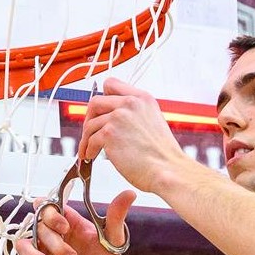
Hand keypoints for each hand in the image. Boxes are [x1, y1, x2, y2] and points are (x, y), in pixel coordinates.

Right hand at [16, 191, 137, 254]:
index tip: (65, 227)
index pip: (48, 206)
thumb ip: (116, 216)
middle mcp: (51, 234)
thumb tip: (129, 193)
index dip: (52, 214)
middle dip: (54, 242)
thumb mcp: (113, 240)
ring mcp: (40, 252)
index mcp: (67, 221)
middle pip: (37, 226)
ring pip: (23, 245)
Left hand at [80, 78, 190, 194]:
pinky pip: (91, 140)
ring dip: (87, 138)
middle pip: (95, 102)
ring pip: (91, 124)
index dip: (102, 97)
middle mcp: (130, 103)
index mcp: (142, 98)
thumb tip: (111, 117)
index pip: (112, 84)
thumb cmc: (162, 154)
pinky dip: (88, 149)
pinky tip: (91, 155)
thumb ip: (133, 113)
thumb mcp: (152, 121)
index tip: (98, 111)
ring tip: (88, 149)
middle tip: (89, 132)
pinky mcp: (110, 133)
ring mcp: (119, 117)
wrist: (167, 170)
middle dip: (89, 118)